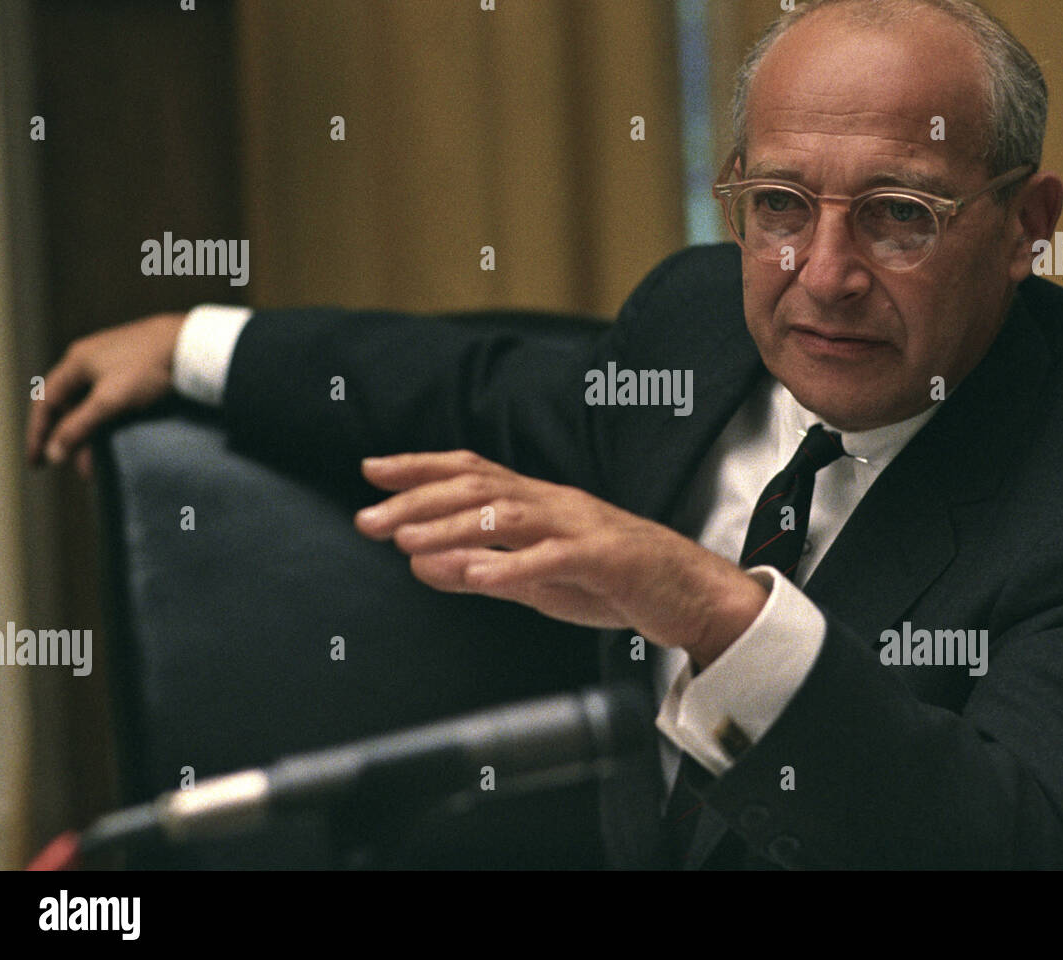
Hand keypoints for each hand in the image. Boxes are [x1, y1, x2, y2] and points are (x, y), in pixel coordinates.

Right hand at [25, 313, 186, 476]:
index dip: (38, 434)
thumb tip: (52, 453)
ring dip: (90, 434)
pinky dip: (107, 421)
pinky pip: (110, 400)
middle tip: (74, 468)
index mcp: (76, 362)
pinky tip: (115, 437)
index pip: (45, 402)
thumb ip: (79, 426)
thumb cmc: (148, 368)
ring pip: (91, 405)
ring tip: (97, 463)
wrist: (192, 344)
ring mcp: (113, 362)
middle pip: (68, 405)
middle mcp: (89, 360)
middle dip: (69, 439)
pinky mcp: (135, 368)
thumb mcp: (110, 400)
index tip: (36, 463)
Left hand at [355, 450, 768, 667]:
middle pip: (480, 487)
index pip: (472, 471)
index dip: (420, 467)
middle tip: (369, 518)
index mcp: (540, 503)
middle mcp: (557, 504)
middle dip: (418, 499)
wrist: (693, 594)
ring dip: (452, 527)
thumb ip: (482, 570)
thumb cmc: (615, 583)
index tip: (371, 470)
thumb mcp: (536, 580)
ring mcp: (583, 527)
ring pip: (509, 516)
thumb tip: (420, 562)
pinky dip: (511, 566)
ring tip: (406, 542)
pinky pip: (554, 559)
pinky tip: (474, 575)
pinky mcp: (608, 559)